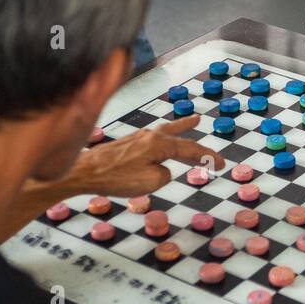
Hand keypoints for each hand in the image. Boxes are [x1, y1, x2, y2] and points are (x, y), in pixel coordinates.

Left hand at [69, 116, 224, 197]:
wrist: (83, 172)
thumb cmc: (115, 178)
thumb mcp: (150, 182)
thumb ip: (164, 175)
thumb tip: (162, 170)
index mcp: (158, 144)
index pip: (190, 149)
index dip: (208, 157)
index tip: (221, 164)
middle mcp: (149, 136)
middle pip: (178, 133)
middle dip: (192, 132)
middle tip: (203, 125)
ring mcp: (137, 137)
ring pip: (164, 130)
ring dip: (179, 128)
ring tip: (191, 121)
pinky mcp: (126, 143)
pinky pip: (152, 137)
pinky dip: (163, 136)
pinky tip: (160, 139)